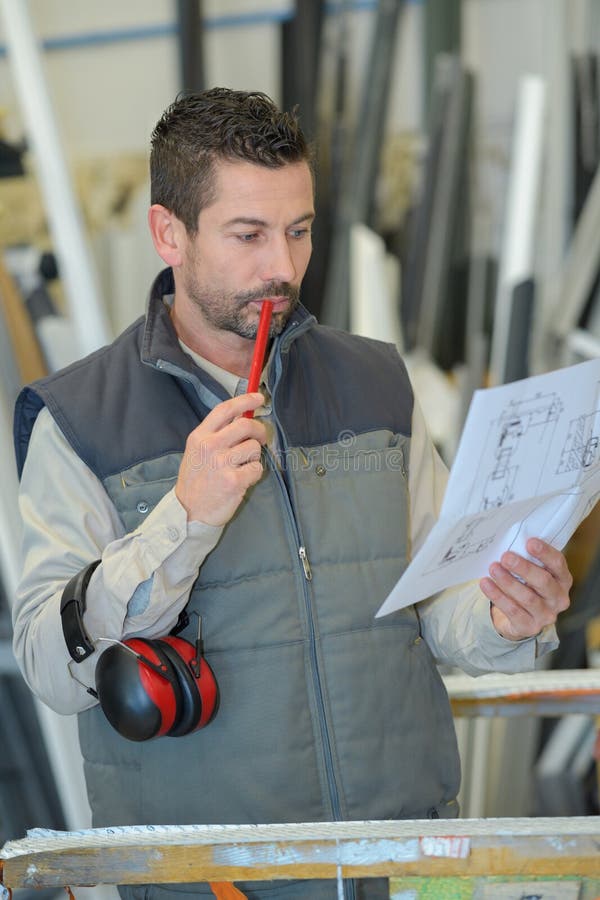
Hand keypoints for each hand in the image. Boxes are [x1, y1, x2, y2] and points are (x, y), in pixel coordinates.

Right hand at [175, 392, 266, 525]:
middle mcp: (210, 446)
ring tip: (241, 467)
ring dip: (253, 457)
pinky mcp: (234, 480)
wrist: (189, 512)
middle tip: (261, 438)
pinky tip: (242, 480)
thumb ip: (216, 434)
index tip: (258, 398)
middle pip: (246, 425)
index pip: (225, 409)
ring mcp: (221, 463)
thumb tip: (242, 417)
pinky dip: (254, 474)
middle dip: (259, 430)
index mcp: (200, 436)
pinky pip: (257, 468)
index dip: (245, 400)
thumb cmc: (196, 481)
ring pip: (254, 447)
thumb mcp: (197, 452)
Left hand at [479, 538, 571, 640]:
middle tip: (505, 557)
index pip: (558, 563)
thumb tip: (508, 540)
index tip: (529, 542)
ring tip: (493, 568)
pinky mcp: (530, 627)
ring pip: (527, 598)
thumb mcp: (531, 572)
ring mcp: (546, 615)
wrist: (519, 617)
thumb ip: (526, 558)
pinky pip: (512, 611)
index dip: (545, 552)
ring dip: (508, 582)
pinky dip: (497, 596)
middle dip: (523, 568)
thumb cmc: (526, 585)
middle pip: (543, 581)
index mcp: (562, 579)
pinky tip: (485, 584)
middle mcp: (559, 598)